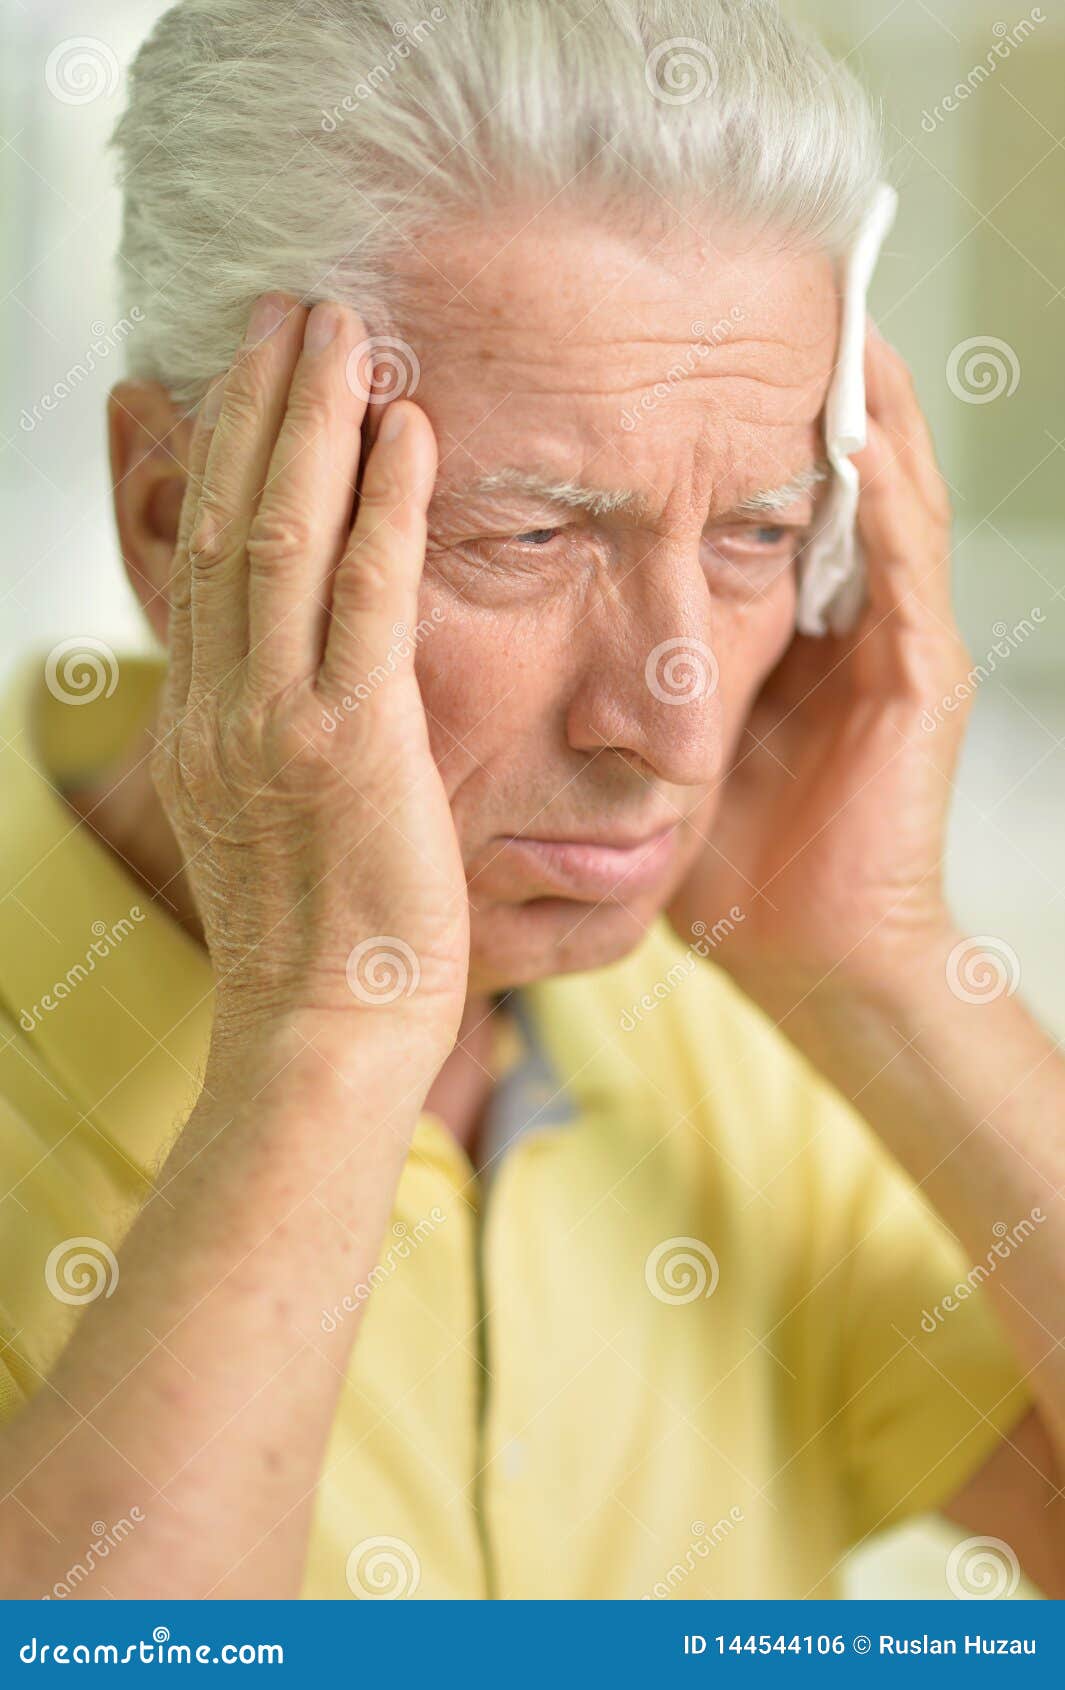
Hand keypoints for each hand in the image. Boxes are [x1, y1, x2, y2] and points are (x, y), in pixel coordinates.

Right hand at [152, 292, 468, 1050]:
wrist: (325, 1028)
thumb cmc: (320, 933)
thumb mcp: (267, 815)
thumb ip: (270, 727)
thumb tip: (293, 667)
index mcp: (202, 718)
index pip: (201, 555)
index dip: (221, 452)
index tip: (248, 378)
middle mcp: (223, 705)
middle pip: (227, 520)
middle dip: (258, 406)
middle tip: (290, 312)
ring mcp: (280, 721)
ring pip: (283, 537)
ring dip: (315, 423)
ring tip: (343, 331)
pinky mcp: (353, 743)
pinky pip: (367, 599)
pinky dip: (386, 507)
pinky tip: (411, 434)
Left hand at [669, 325, 966, 993]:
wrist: (807, 949)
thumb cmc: (730, 858)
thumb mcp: (658, 744)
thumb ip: (614, 679)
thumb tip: (516, 627)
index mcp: (783, 625)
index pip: (761, 493)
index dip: (731, 415)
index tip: (672, 339)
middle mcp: (843, 614)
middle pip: (828, 469)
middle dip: (800, 377)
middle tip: (763, 284)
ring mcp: (892, 636)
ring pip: (882, 490)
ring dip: (857, 403)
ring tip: (823, 309)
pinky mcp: (921, 670)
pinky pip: (904, 558)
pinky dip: (883, 488)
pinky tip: (855, 425)